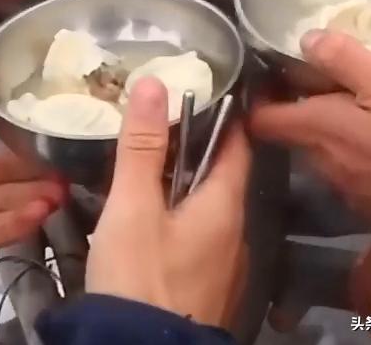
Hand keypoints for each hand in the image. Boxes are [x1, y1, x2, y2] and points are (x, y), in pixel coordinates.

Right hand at [87, 78, 249, 327]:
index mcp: (226, 204)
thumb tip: (155, 82)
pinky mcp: (206, 288)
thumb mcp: (133, 206)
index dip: (222, 113)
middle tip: (162, 119)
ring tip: (150, 161)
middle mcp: (235, 231)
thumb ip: (143, 146)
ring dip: (184, 182)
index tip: (203, 86)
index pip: (236, 143)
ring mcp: (224, 264)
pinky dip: (180, 214)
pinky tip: (151, 214)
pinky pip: (199, 236)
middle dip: (194, 146)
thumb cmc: (140, 277)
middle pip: (221, 174)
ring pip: (208, 207)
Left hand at [250, 31, 370, 217]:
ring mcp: (349, 186)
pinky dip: (356, 147)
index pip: (264, 119)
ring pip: (324, 149)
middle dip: (301, 105)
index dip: (259, 96)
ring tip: (353, 99)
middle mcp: (322, 162)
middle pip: (295, 131)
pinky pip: (352, 167)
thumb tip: (305, 39)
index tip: (269, 73)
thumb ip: (343, 59)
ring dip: (331, 126)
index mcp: (318, 129)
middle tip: (320, 74)